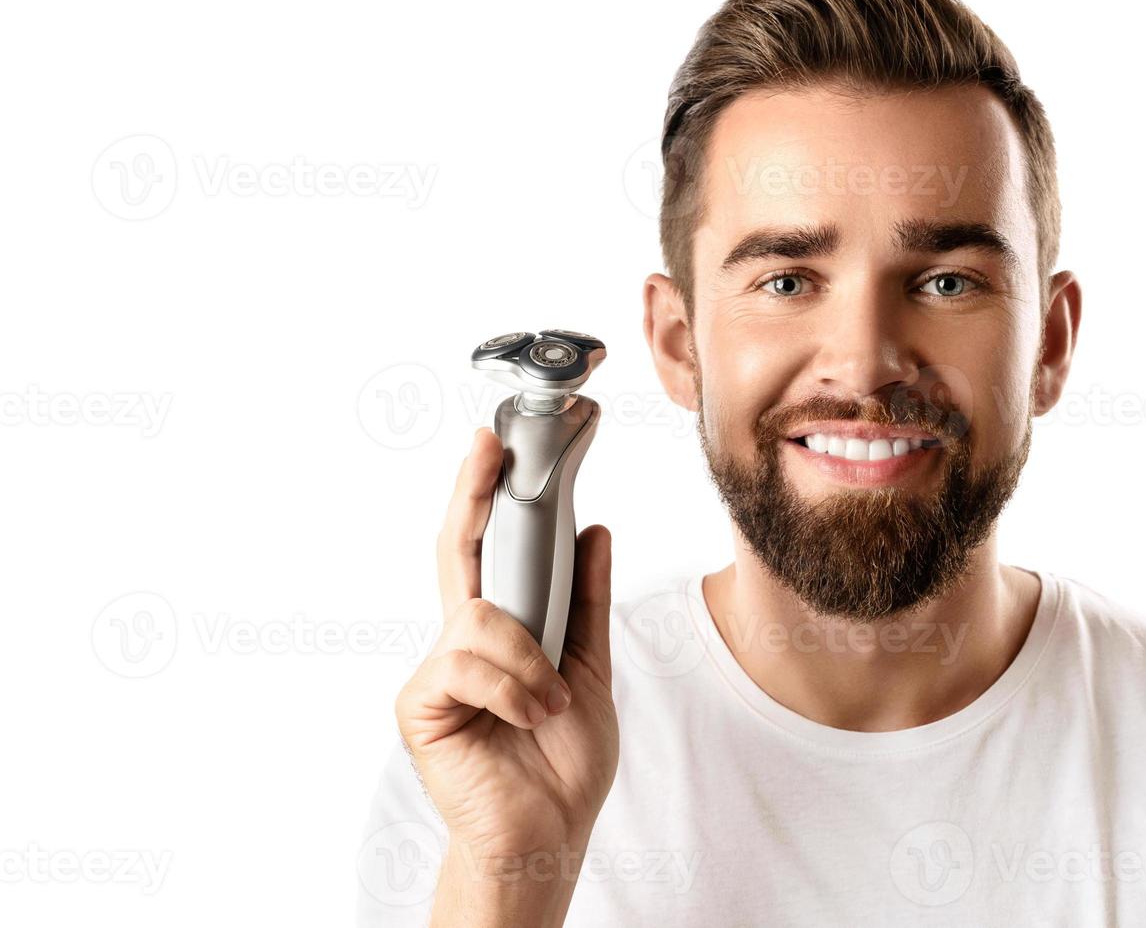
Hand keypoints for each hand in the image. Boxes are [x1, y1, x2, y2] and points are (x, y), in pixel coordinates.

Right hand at [395, 428, 618, 898]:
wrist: (546, 832)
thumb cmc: (561, 760)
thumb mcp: (591, 667)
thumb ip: (587, 602)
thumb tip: (594, 530)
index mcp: (501, 630)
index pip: (489, 549)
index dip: (489, 495)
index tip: (498, 443)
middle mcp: (463, 641)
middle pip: (458, 553)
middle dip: (472, 493)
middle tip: (489, 446)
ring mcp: (439, 670)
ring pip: (480, 616)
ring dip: (530, 657)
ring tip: (551, 701)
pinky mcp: (420, 703)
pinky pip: (467, 662)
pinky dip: (512, 686)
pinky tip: (529, 715)